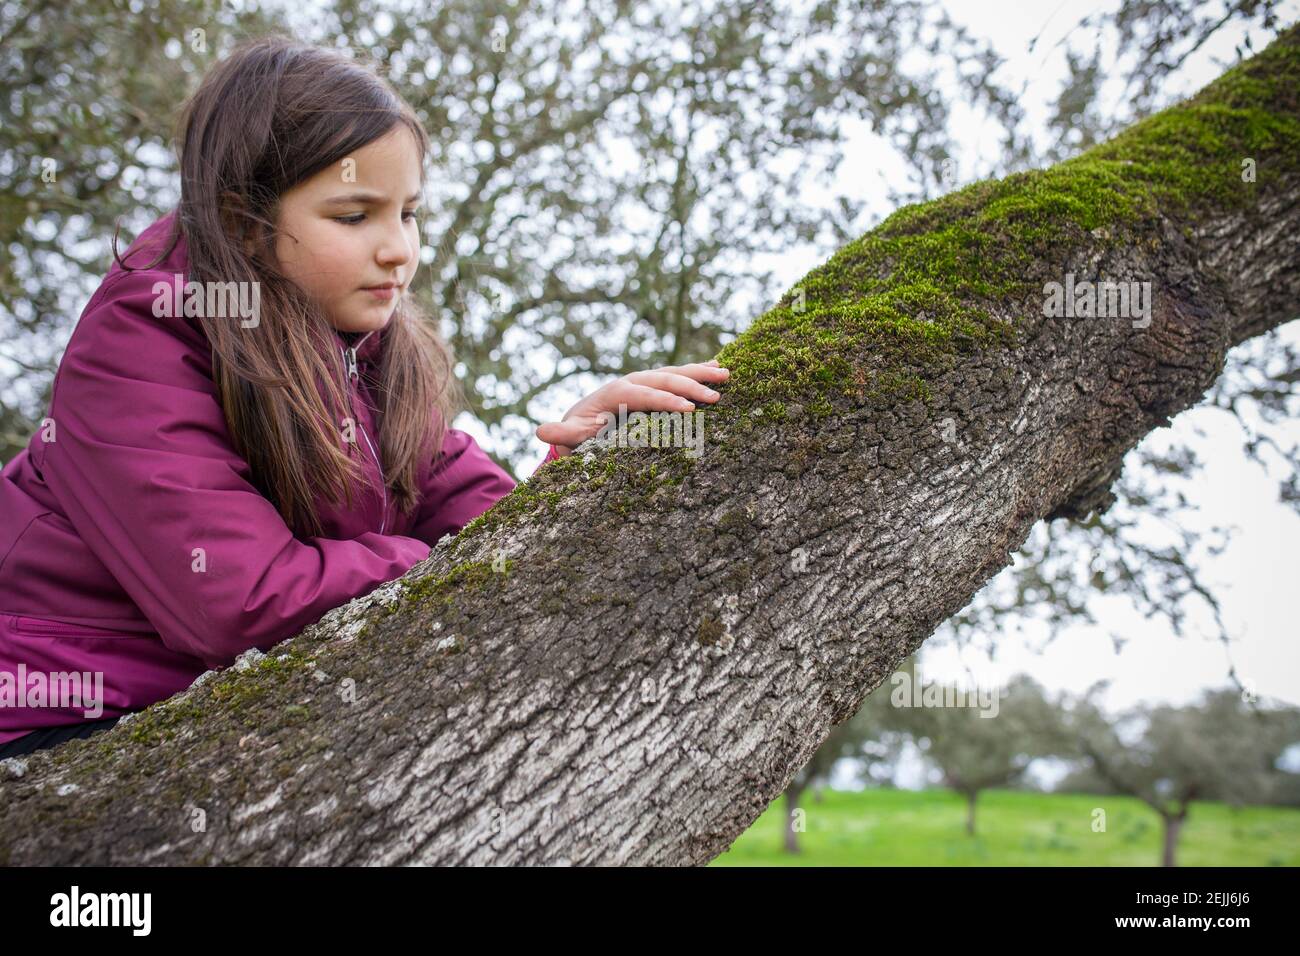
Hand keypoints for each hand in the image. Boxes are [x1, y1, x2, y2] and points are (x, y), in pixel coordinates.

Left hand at [536, 360, 730, 455]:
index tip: (688, 411)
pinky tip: (719, 366)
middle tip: (716, 397)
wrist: (582, 419)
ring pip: (675, 372)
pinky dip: (697, 369)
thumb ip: (562, 433)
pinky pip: (678, 373)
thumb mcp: (571, 435)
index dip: (665, 402)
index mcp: (616, 393)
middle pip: (664, 379)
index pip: (644, 395)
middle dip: (690, 387)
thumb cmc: (580, 432)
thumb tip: (541, 431)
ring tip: (726, 374)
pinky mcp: (654, 382)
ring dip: (700, 373)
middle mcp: (632, 380)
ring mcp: (644, 379)